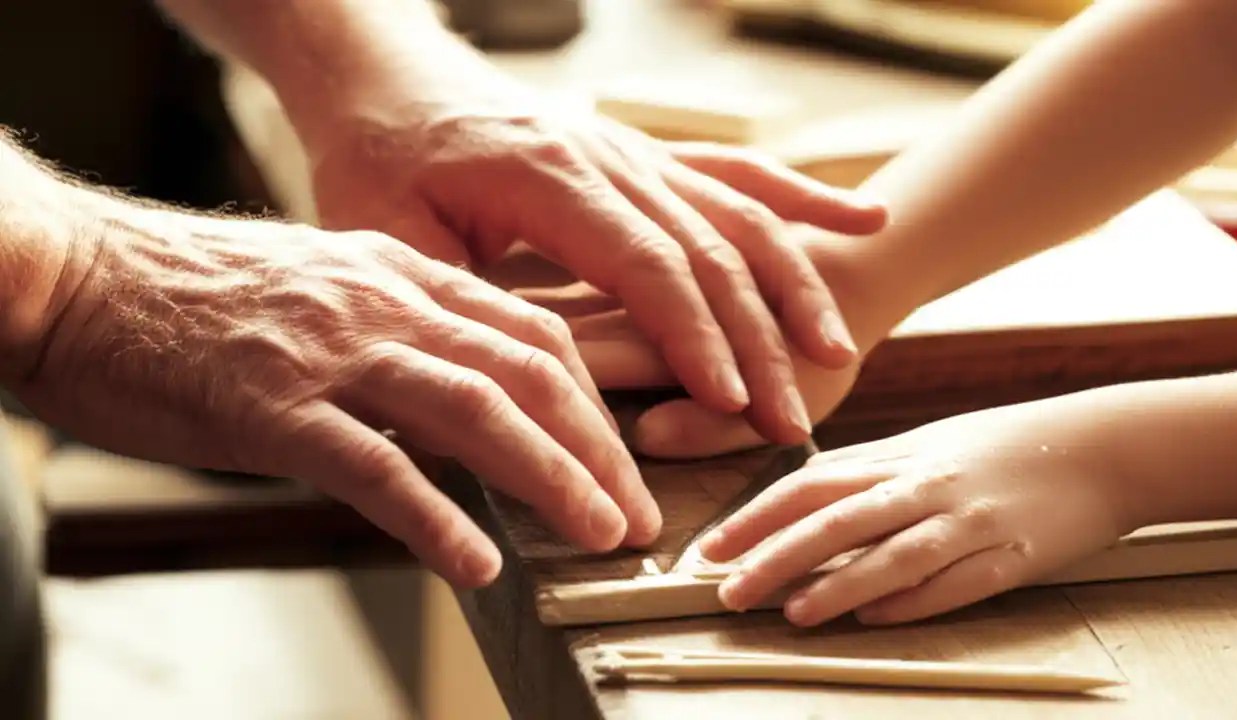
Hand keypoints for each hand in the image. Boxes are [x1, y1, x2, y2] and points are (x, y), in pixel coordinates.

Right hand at [10, 188, 659, 586]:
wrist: (82, 277)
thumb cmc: (201, 297)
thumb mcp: (326, 292)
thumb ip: (402, 335)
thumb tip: (468, 405)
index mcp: (402, 275)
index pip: (534, 333)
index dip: (596, 400)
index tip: (629, 458)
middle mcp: (383, 303)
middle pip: (528, 372)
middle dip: (598, 448)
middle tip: (638, 515)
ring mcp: (331, 352)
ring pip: (475, 409)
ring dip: (551, 475)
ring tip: (599, 532)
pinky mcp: (272, 406)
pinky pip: (373, 466)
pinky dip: (436, 518)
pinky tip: (480, 563)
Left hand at [297, 65, 885, 446]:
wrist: (386, 75)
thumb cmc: (376, 157)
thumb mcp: (389, 236)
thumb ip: (457, 304)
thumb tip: (514, 387)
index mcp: (545, 173)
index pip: (644, 262)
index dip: (694, 335)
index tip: (734, 400)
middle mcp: (604, 153)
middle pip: (705, 247)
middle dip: (757, 336)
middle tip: (792, 416)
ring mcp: (630, 148)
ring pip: (734, 213)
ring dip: (792, 283)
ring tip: (837, 346)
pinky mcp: (641, 152)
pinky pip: (732, 172)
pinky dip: (798, 199)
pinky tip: (860, 216)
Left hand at [698, 396, 1135, 625]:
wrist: (1104, 445)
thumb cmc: (1006, 446)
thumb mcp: (932, 444)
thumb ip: (870, 469)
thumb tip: (804, 492)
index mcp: (902, 455)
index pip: (812, 483)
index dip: (757, 515)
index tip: (712, 547)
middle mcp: (928, 483)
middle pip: (838, 518)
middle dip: (776, 555)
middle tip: (728, 591)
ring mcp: (971, 520)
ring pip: (893, 553)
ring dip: (838, 585)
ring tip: (792, 613)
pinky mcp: (1014, 556)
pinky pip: (956, 583)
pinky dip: (912, 602)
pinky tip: (873, 619)